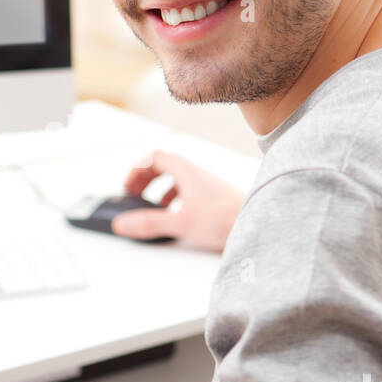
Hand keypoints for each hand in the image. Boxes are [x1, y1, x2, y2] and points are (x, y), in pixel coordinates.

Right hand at [110, 150, 246, 252]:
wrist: (258, 224)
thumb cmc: (225, 219)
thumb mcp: (181, 222)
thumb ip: (150, 223)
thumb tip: (123, 223)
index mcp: (187, 172)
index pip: (156, 157)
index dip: (138, 169)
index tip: (129, 187)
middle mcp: (198, 175)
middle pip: (165, 165)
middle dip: (147, 178)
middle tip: (136, 194)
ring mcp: (208, 186)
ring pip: (179, 179)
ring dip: (162, 189)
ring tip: (155, 207)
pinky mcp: (216, 199)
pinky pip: (191, 192)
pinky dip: (178, 200)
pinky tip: (179, 217)